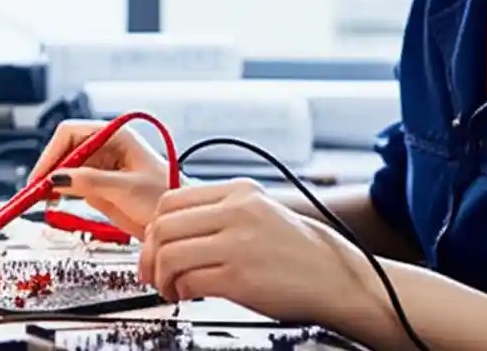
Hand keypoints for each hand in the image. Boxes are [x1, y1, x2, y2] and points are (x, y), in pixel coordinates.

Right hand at [27, 119, 171, 238]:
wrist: (175, 221)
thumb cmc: (164, 197)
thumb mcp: (125, 189)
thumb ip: (89, 182)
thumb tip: (57, 179)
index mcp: (116, 136)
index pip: (72, 133)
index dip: (52, 153)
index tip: (41, 176)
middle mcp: (106, 147)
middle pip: (65, 149)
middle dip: (48, 168)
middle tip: (35, 192)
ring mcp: (101, 165)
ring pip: (65, 167)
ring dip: (51, 182)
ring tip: (41, 200)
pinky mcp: (99, 184)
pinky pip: (72, 183)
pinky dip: (59, 192)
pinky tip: (52, 203)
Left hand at [139, 179, 359, 323]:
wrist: (338, 278)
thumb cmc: (299, 251)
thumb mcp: (260, 213)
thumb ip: (221, 212)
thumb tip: (172, 227)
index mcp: (240, 191)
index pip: (171, 199)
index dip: (153, 226)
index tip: (153, 244)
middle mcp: (237, 211)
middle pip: (163, 225)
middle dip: (148, 254)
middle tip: (151, 272)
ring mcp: (238, 243)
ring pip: (169, 253)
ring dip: (161, 276)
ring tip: (170, 288)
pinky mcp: (240, 277)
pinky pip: (189, 280)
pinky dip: (180, 291)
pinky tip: (189, 295)